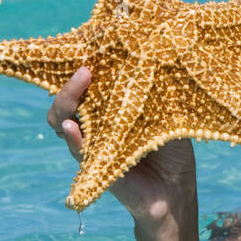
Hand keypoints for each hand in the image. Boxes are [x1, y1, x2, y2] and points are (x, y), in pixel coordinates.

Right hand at [47, 66, 197, 224]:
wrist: (177, 187)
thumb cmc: (173, 144)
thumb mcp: (167, 111)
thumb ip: (154, 91)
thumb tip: (152, 56)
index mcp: (108, 107)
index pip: (83, 85)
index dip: (78, 69)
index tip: (89, 54)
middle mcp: (95, 124)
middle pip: (65, 101)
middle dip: (68, 84)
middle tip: (85, 70)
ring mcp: (92, 144)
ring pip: (63, 122)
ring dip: (65, 103)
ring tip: (79, 87)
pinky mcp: (95, 166)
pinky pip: (78, 149)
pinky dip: (73, 137)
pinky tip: (74, 127)